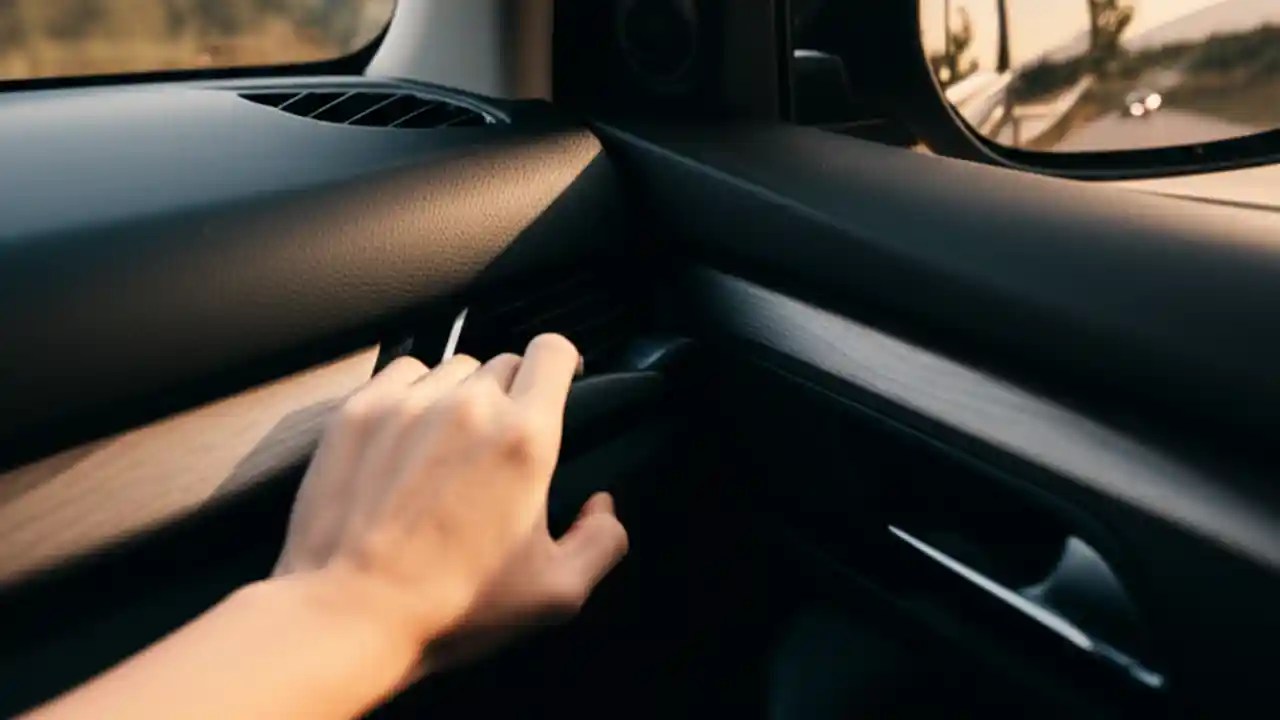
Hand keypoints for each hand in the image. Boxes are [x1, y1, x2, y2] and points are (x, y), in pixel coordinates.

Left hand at [274, 335, 627, 659]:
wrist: (351, 614)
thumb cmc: (454, 608)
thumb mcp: (556, 592)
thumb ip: (602, 541)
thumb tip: (601, 505)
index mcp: (526, 438)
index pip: (554, 352)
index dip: (564, 361)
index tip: (560, 380)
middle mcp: (470, 405)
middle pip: (505, 363)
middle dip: (512, 397)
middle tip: (499, 449)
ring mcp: (409, 402)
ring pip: (454, 370)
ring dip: (461, 396)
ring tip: (449, 449)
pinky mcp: (359, 410)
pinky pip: (402, 375)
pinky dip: (412, 395)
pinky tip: (408, 438)